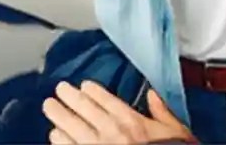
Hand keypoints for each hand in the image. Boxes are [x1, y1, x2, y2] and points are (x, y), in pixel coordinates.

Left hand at [42, 81, 194, 143]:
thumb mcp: (174, 131)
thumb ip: (162, 112)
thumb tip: (153, 95)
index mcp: (130, 121)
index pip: (104, 97)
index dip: (90, 90)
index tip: (84, 86)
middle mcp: (110, 131)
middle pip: (82, 107)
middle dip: (68, 96)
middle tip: (59, 90)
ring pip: (70, 126)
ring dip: (58, 115)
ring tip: (50, 107)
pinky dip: (59, 140)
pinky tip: (55, 134)